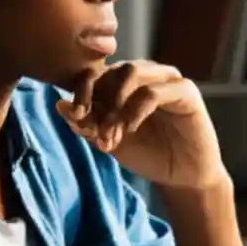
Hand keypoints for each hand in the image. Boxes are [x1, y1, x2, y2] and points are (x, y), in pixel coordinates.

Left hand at [56, 61, 228, 190]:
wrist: (181, 176)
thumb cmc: (147, 154)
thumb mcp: (109, 140)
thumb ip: (88, 123)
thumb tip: (60, 104)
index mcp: (125, 81)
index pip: (97, 71)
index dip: (81, 89)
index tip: (74, 115)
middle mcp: (146, 73)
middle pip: (111, 69)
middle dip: (98, 98)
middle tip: (94, 130)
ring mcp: (167, 79)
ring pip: (131, 73)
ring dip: (116, 104)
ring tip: (112, 134)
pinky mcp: (186, 91)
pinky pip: (154, 92)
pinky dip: (135, 110)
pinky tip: (130, 130)